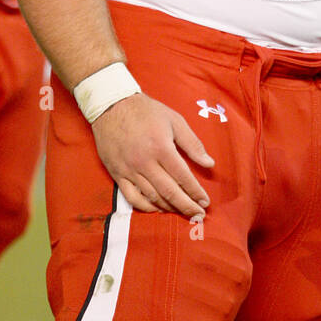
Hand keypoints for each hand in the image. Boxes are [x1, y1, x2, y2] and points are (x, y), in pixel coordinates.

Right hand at [91, 92, 213, 218]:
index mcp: (161, 148)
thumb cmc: (146, 111)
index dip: (196, 192)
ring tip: (182, 212)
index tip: (205, 202)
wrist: (111, 105)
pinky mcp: (117, 173)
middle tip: (198, 215)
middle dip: (186, 206)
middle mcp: (145, 162)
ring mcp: (129, 170)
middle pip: (169, 192)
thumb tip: (209, 164)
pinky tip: (158, 209)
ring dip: (169, 208)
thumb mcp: (174, 120)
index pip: (183, 177)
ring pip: (152, 197)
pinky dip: (146, 207)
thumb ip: (193, 144)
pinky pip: (132, 197)